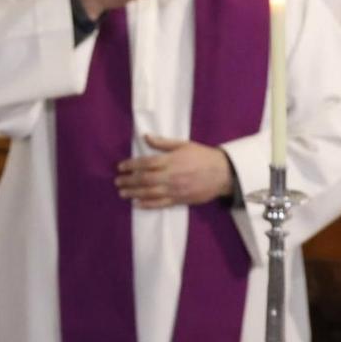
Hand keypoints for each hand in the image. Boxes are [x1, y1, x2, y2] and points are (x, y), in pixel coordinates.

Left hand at [115, 135, 234, 208]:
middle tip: (117, 182)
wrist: (222, 173)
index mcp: (170, 160)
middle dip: (129, 181)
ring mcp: (174, 189)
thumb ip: (163, 143)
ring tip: (122, 193)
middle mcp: (170, 176)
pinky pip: (160, 204)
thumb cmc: (203, 156)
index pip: (146, 163)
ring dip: (134, 193)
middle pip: (144, 179)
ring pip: (149, 193)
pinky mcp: (179, 200)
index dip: (131, 165)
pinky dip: (147, 204)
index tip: (121, 167)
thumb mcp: (184, 145)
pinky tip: (137, 204)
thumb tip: (146, 136)